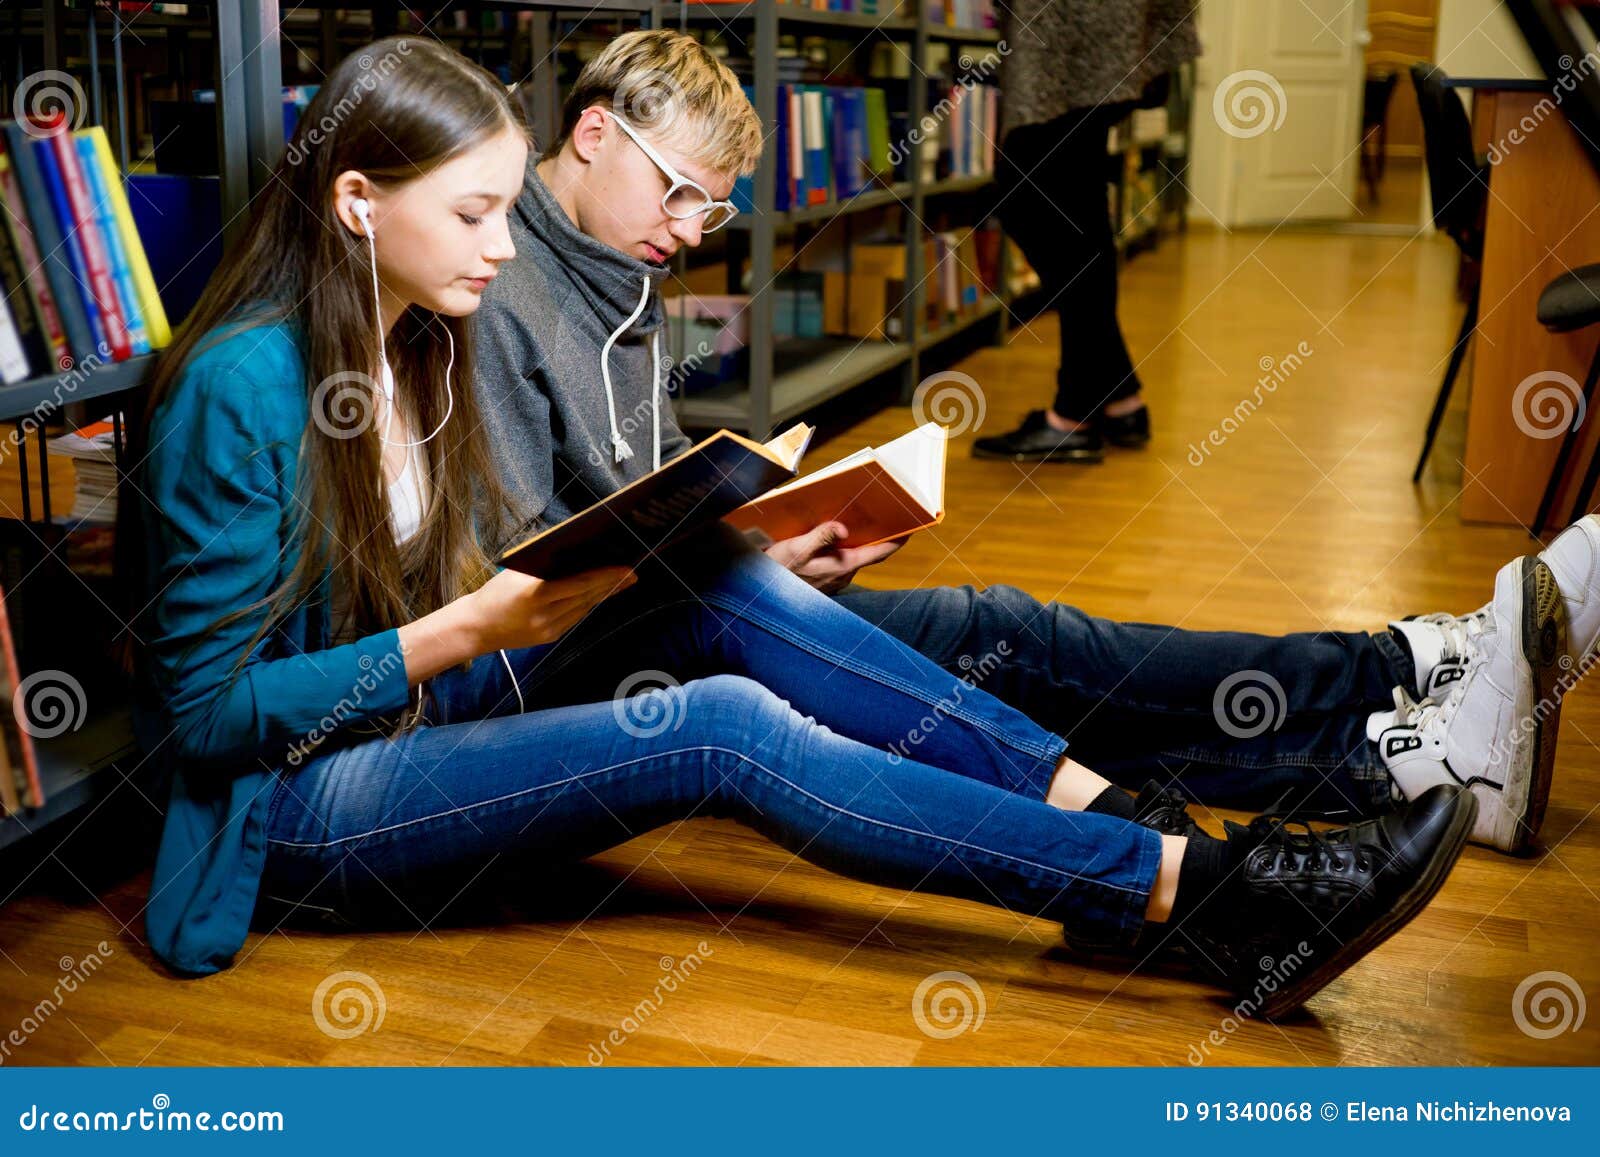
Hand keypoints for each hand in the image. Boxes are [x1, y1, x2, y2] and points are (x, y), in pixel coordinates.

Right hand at [466, 565, 637, 651]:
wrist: (476, 627)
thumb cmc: (495, 593)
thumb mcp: (517, 572)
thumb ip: (545, 566)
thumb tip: (578, 554)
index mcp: (533, 592)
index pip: (579, 583)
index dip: (605, 576)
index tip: (625, 569)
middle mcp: (543, 613)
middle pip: (586, 596)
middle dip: (611, 584)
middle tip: (632, 573)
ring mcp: (548, 629)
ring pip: (584, 608)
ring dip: (603, 594)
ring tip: (621, 582)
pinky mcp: (549, 637)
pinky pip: (575, 618)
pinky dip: (588, 604)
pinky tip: (599, 595)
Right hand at [763, 522, 905, 593]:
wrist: (762, 594)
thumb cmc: (777, 570)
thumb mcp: (796, 549)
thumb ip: (821, 536)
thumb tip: (844, 528)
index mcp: (842, 566)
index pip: (878, 553)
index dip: (896, 541)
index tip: (910, 529)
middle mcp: (843, 575)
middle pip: (867, 553)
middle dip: (874, 536)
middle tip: (881, 515)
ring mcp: (835, 581)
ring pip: (853, 558)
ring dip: (854, 543)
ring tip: (854, 521)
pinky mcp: (826, 582)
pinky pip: (840, 563)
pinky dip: (841, 550)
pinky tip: (831, 540)